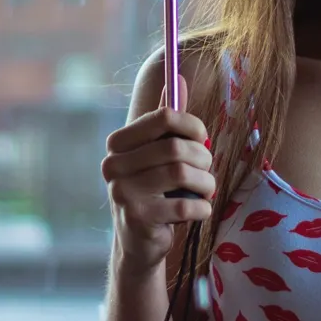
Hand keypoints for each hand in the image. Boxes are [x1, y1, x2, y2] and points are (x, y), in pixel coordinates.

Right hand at [101, 76, 213, 276]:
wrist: (138, 243)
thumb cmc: (154, 191)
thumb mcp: (157, 154)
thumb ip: (167, 120)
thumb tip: (179, 77)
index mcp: (118, 143)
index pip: (163, 116)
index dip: (192, 124)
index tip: (202, 137)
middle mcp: (113, 165)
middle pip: (176, 146)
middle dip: (202, 158)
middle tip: (207, 169)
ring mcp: (123, 193)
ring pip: (182, 174)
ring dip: (205, 183)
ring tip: (205, 190)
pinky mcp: (138, 218)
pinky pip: (186, 206)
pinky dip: (202, 207)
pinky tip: (199, 210)